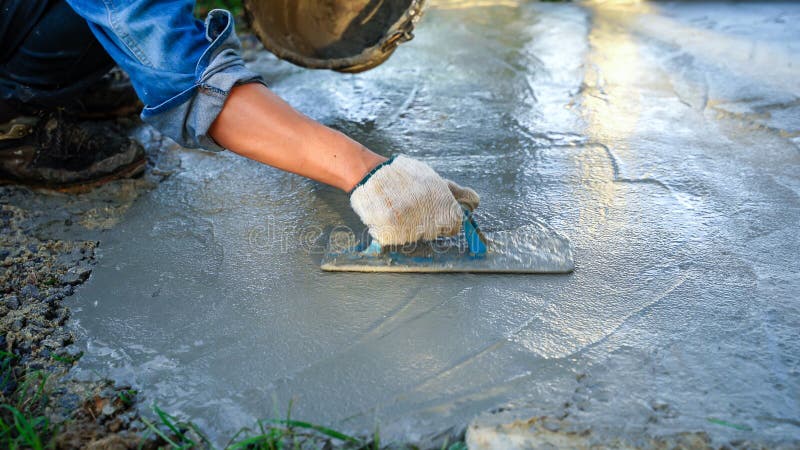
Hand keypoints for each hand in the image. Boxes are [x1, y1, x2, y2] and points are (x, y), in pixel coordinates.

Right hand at [350, 155, 479, 245]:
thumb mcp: (435, 179)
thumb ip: (457, 193)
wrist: (373, 175)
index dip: (445, 219)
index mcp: (445, 208)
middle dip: (426, 222)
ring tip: (399, 208)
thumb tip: (475, 204)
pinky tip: (389, 214)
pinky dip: (393, 231)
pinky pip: (398, 240)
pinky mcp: (392, 238)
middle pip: (435, 233)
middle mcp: (430, 222)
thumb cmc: (406, 175)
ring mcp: (410, 231)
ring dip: (409, 227)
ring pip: (416, 237)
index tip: (435, 212)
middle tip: (413, 207)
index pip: (454, 227)